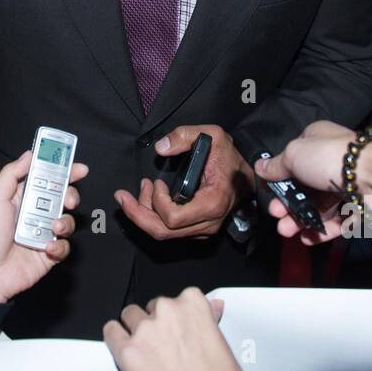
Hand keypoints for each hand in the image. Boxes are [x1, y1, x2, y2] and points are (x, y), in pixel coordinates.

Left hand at [0, 151, 86, 303]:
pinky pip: (65, 247)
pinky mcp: (49, 254)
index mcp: (23, 198)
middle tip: (69, 200)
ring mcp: (44, 234)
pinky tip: (47, 248)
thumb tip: (30, 154)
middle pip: (63, 198)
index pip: (48, 179)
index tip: (80, 168)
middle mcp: (36, 214)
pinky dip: (59, 246)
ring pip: (68, 221)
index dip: (64, 172)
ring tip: (54, 228)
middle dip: (71, 196)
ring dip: (65, 222)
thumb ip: (12, 174)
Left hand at [103, 288, 247, 370]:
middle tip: (164, 345)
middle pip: (152, 306)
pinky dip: (115, 338)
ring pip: (130, 315)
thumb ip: (209, 321)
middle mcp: (167, 311)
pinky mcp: (127, 351)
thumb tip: (213, 306)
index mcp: (193, 304)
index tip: (178, 327)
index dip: (176, 316)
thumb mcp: (223, 346)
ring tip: (146, 350)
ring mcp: (145, 330)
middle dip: (156, 323)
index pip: (179, 297)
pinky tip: (124, 349)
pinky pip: (111, 332)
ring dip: (136, 329)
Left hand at [114, 125, 249, 239]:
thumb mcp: (212, 136)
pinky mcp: (198, 230)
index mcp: (211, 204)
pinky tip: (149, 198)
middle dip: (137, 214)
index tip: (156, 182)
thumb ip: (184, 136)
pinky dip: (154, 217)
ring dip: (144, 214)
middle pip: (163, 232)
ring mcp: (203, 230)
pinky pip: (171, 232)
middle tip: (122, 197)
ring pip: (164, 234)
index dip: (156, 201)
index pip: (173, 219)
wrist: (249, 178)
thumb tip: (161, 148)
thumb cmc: (231, 158)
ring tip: (140, 190)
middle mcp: (207, 223)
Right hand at [254, 121, 360, 244]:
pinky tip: (308, 238)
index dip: (282, 177)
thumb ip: (276, 165)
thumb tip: (259, 167)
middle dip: (289, 204)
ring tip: (287, 231)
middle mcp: (335, 160)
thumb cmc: (330, 157)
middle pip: (306, 186)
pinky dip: (323, 229)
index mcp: (319, 139)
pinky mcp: (361, 204)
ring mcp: (349, 182)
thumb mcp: (294, 154)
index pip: (296, 159)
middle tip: (277, 216)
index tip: (271, 193)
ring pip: (321, 205)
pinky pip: (339, 219)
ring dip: (302, 219)